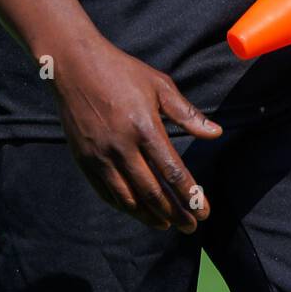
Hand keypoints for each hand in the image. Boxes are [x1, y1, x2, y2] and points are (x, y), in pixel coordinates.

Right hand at [51, 34, 221, 232]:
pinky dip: (125, 207)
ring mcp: (100, 155)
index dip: (190, 195)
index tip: (204, 211)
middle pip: (152, 191)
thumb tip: (216, 133)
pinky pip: (106, 193)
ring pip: (128, 199)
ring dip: (150, 216)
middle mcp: (121, 146)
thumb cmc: (121, 72)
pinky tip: (137, 210)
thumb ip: (187, 113)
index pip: (172, 171)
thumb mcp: (159, 85)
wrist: (74, 65)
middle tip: (191, 226)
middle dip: (175, 213)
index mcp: (144, 127)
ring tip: (167, 224)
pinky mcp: (84, 159)